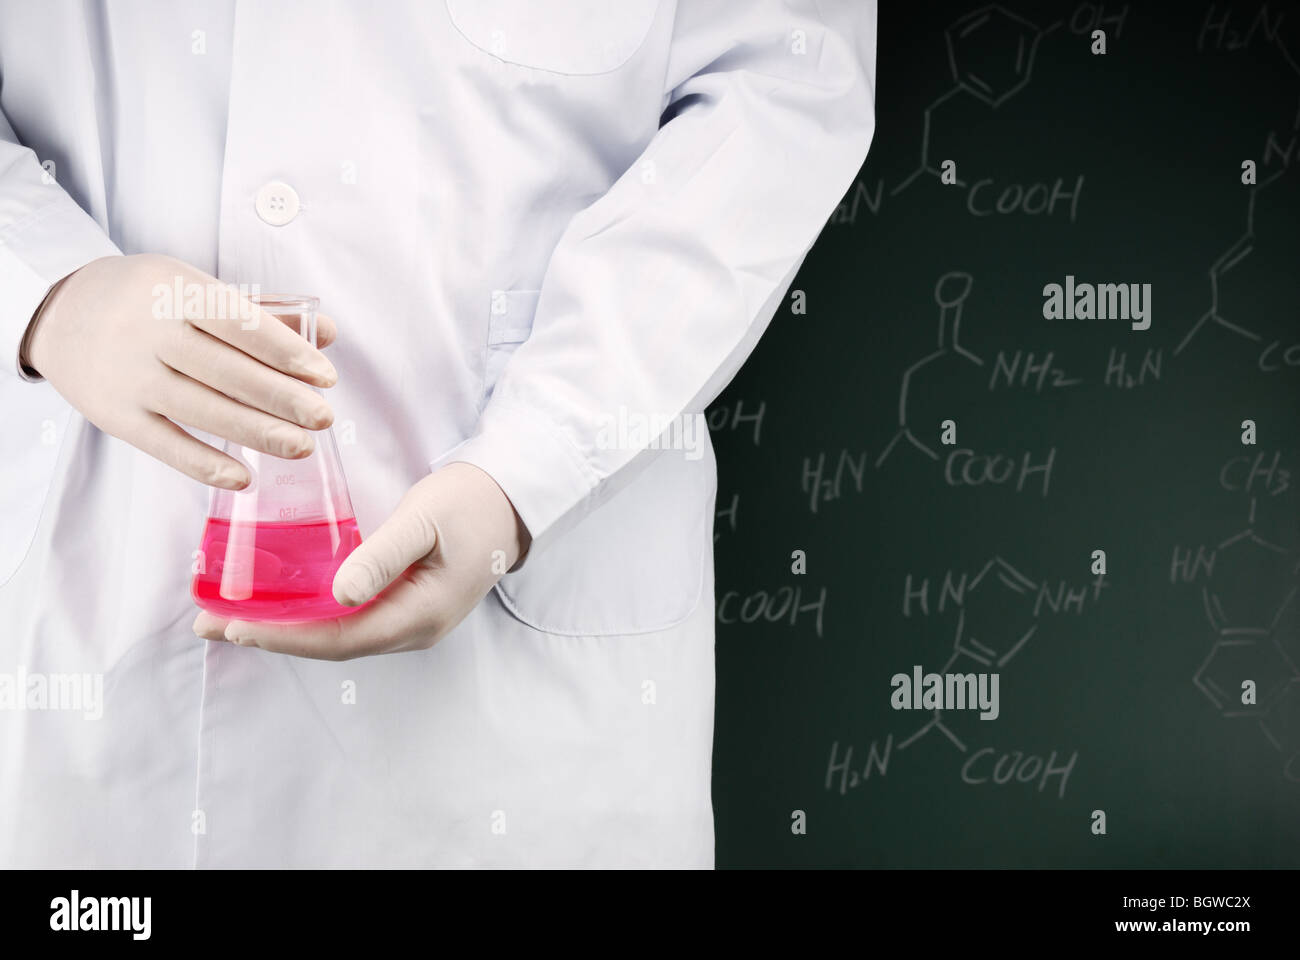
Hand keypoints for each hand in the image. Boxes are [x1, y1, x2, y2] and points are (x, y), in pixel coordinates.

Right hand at [23, 253, 338, 488]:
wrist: (57, 313)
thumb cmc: (146, 300)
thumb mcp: (194, 289)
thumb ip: (263, 312)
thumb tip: (328, 333)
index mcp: (175, 291)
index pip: (239, 323)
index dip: (286, 351)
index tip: (325, 377)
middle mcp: (149, 332)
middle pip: (225, 370)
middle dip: (281, 397)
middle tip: (324, 417)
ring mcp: (129, 375)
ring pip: (200, 409)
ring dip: (256, 432)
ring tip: (300, 446)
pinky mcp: (114, 414)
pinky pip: (163, 444)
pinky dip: (204, 464)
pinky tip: (244, 477)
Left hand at [191, 462, 532, 658]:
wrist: (511, 500)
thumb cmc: (470, 503)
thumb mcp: (424, 520)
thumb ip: (381, 556)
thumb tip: (338, 595)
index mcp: (418, 614)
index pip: (337, 639)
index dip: (282, 637)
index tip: (233, 626)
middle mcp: (412, 629)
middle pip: (330, 645)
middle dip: (270, 637)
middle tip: (211, 624)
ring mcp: (409, 621)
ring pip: (336, 635)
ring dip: (284, 629)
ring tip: (232, 617)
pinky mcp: (404, 605)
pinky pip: (348, 620)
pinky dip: (308, 615)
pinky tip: (280, 604)